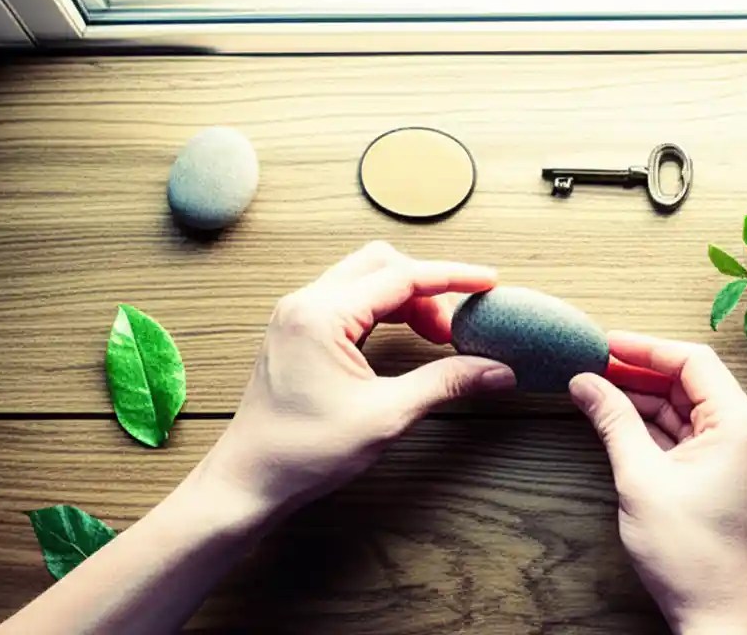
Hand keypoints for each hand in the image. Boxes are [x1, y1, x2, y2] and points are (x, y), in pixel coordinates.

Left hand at [198, 241, 516, 515]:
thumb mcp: (386, 415)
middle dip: (428, 287)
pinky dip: (385, 310)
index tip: (488, 283)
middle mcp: (304, 304)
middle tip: (456, 326)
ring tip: (436, 337)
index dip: (452, 277)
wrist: (250, 482)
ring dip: (407, 298)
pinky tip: (405, 337)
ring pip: (366, 279)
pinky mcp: (298, 331)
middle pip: (382, 264)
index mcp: (321, 316)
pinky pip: (349, 299)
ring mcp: (297, 315)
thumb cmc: (304, 452)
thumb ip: (444, 383)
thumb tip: (496, 371)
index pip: (400, 276)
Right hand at [570, 332, 746, 634]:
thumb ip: (613, 422)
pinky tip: (618, 419)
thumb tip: (586, 382)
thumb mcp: (640, 479)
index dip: (646, 347)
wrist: (715, 615)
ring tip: (598, 388)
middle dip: (641, 371)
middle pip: (691, 382)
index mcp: (740, 425)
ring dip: (644, 399)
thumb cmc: (690, 555)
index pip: (693, 361)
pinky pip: (687, 436)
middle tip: (594, 364)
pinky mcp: (723, 476)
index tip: (606, 342)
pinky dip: (654, 426)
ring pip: (686, 409)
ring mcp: (736, 456)